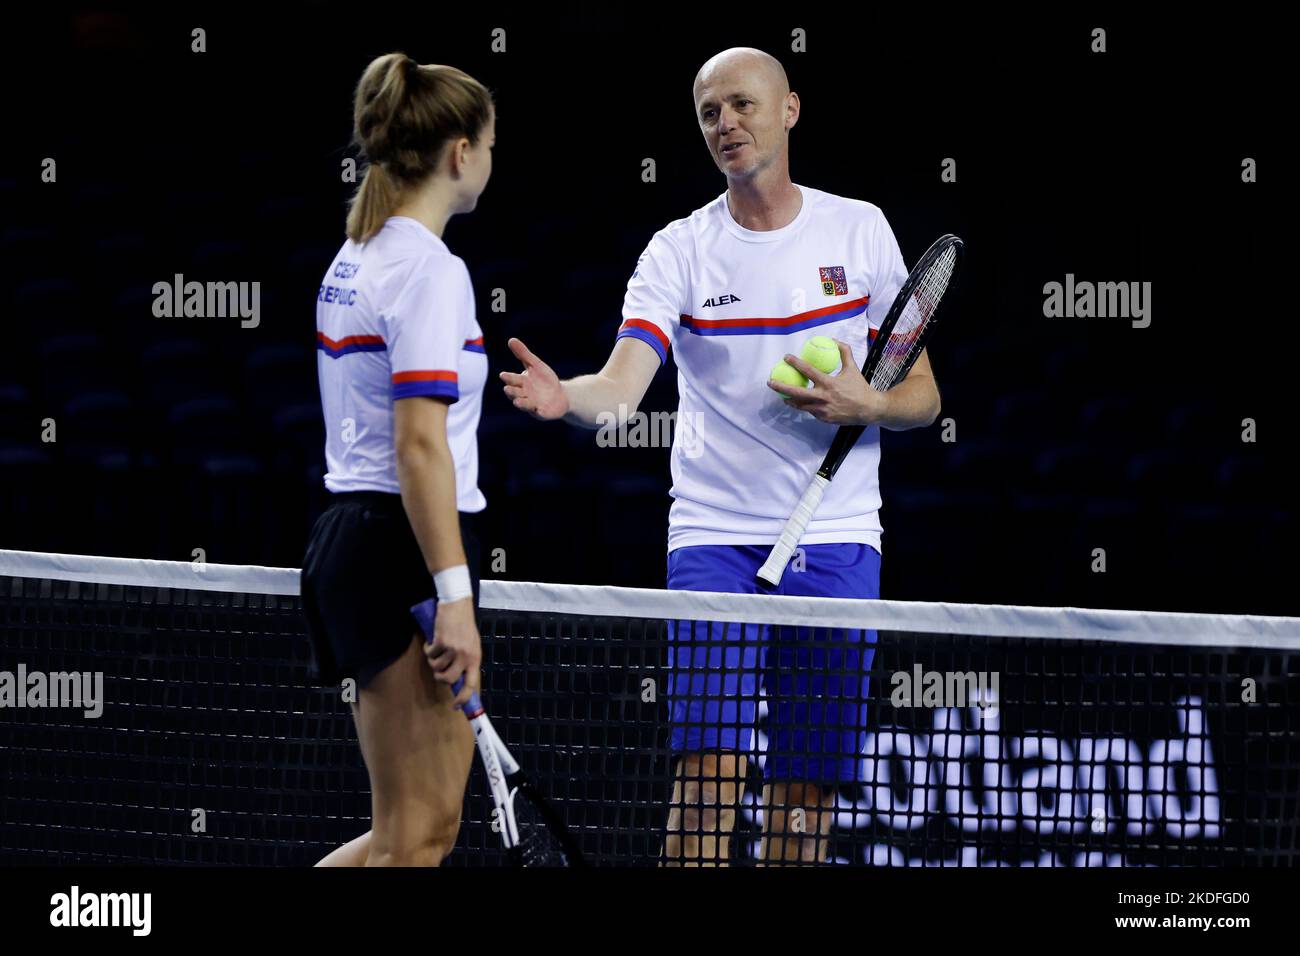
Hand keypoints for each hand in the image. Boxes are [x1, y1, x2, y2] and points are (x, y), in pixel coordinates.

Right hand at [423, 597, 481, 707]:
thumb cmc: (464, 625)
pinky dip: (428, 649)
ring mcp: (453, 649)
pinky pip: (429, 654)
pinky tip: (433, 640)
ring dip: (432, 660)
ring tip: (436, 649)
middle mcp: (465, 656)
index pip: (471, 684)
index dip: (463, 698)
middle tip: (437, 671)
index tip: (455, 706)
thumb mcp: (471, 645)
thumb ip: (466, 661)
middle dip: (439, 677)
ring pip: (436, 667)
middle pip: (448, 679)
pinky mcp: (441, 642)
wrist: (457, 605)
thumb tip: (457, 679)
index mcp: (475, 658)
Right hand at [500, 337, 569, 419]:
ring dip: (520, 403)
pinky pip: (540, 413)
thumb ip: (523, 354)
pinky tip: (539, 410)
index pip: (512, 379)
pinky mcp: (542, 413)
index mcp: (521, 382)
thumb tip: (511, 340)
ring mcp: (532, 405)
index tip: (503, 375)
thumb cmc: (544, 380)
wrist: (560, 395)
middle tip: (507, 389)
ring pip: (524, 404)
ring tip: (517, 401)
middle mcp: (524, 394)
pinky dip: (539, 412)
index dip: (508, 378)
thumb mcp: (535, 365)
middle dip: (511, 391)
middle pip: (515, 393)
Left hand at [767, 339, 888, 425]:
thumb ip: (844, 352)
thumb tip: (834, 340)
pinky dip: (805, 406)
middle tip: (770, 382)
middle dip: (781, 386)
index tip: (786, 357)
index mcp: (829, 383)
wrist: (869, 409)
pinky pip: (810, 411)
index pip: (808, 370)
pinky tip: (801, 403)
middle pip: (796, 392)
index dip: (795, 363)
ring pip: (800, 405)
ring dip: (789, 399)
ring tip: (782, 395)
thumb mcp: (853, 368)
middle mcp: (823, 397)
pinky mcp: (824, 419)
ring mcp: (822, 410)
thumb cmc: (860, 388)